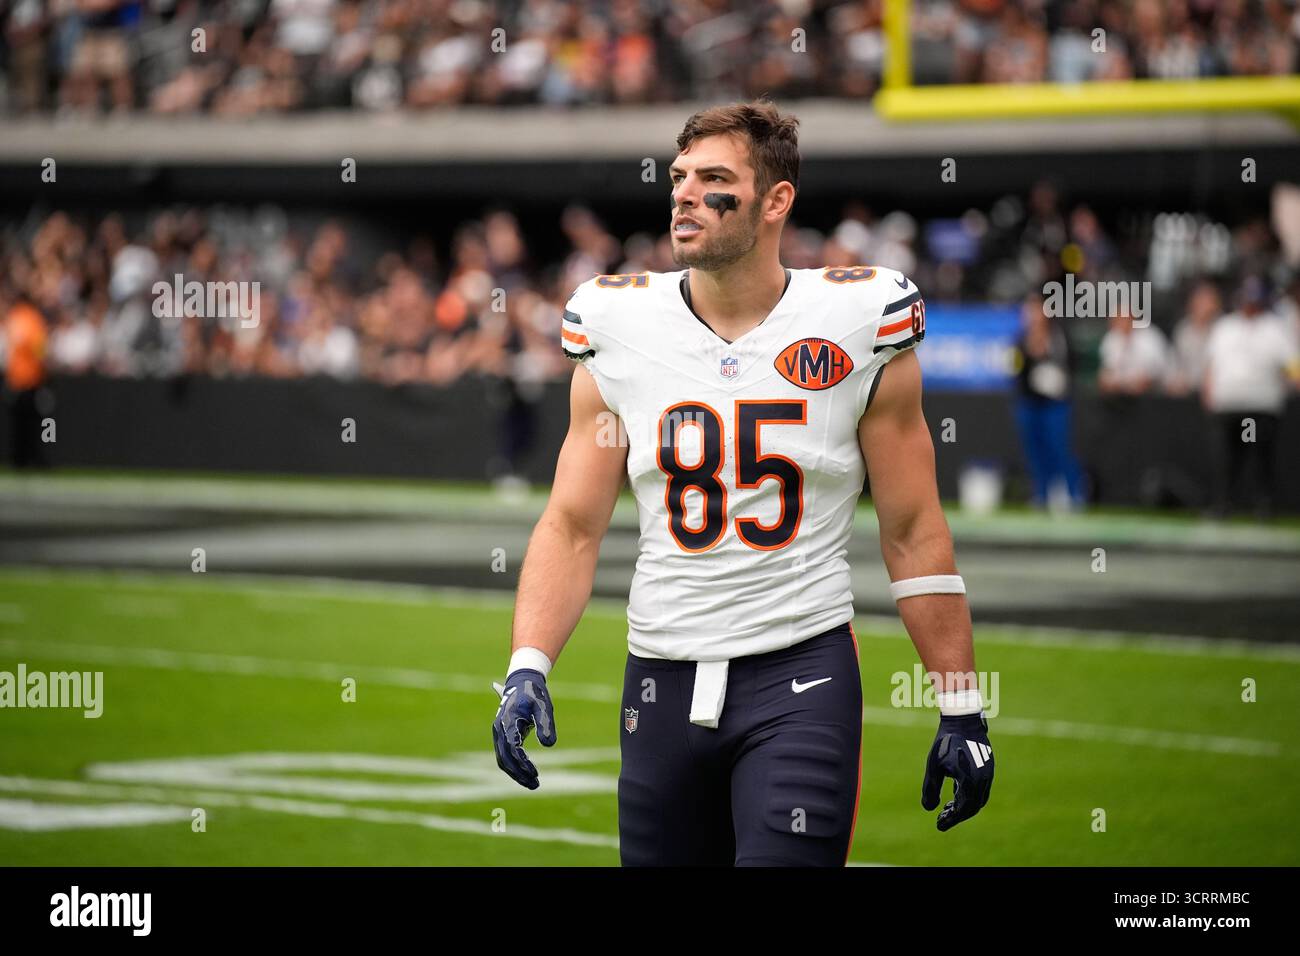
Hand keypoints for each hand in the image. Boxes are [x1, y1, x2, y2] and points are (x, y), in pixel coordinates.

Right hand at [491, 669, 556, 789]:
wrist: (523, 681)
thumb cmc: (534, 693)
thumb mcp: (544, 706)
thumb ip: (546, 724)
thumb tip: (549, 745)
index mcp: (507, 721)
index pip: (512, 748)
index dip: (522, 763)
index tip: (535, 773)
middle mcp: (499, 729)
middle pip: (504, 758)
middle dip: (518, 774)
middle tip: (535, 784)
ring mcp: (498, 732)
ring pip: (502, 759)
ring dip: (515, 773)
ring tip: (533, 783)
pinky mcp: (502, 735)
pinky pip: (504, 755)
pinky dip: (514, 766)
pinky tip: (526, 773)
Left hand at [921, 712, 993, 830]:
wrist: (963, 719)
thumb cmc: (946, 742)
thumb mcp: (934, 765)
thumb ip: (930, 788)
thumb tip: (928, 809)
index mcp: (971, 781)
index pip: (963, 810)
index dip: (951, 820)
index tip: (938, 825)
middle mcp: (983, 780)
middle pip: (972, 807)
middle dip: (957, 815)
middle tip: (941, 818)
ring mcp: (988, 774)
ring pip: (978, 799)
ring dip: (964, 807)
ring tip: (947, 808)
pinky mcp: (988, 768)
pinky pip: (981, 789)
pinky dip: (969, 795)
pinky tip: (955, 793)